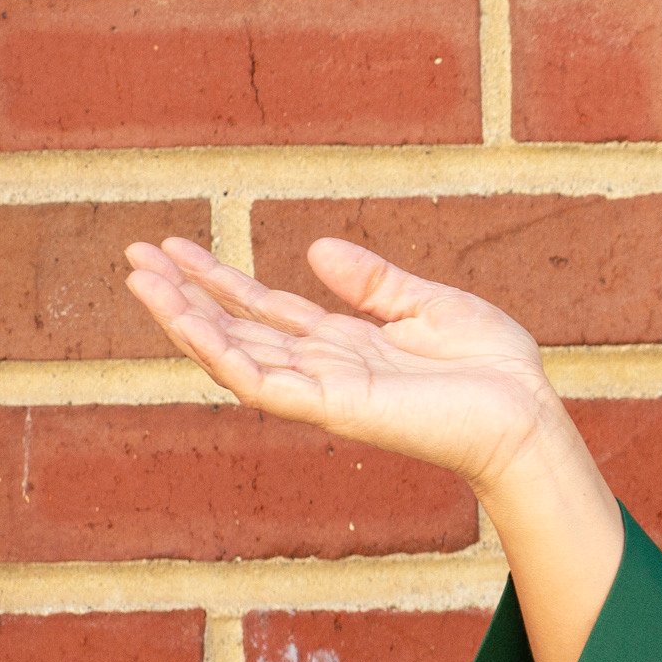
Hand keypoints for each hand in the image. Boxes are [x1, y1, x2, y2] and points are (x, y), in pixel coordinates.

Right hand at [123, 234, 563, 495]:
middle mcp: (325, 368)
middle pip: (237, 328)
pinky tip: (190, 325)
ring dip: (187, 320)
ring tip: (142, 280)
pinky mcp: (335, 409)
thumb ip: (373, 281)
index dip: (219, 279)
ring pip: (236, 355)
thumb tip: (314, 249)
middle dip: (185, 295)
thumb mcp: (428, 305)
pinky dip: (225, 355)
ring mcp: (324, 391)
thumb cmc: (492, 369)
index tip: (173, 247)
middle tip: (134, 257)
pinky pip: (266, 383)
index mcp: (346, 344)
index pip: (266, 309)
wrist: (527, 414)